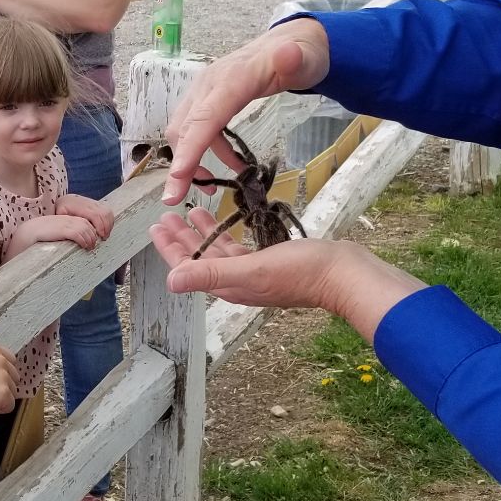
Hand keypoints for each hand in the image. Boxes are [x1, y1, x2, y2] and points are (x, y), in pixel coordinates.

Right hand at [19, 213, 101, 250]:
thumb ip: (66, 232)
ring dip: (90, 239)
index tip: (93, 240)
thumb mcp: (56, 230)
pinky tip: (83, 246)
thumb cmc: (41, 234)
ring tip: (90, 247)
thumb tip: (75, 241)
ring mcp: (65, 223)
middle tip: (94, 246)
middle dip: (93, 236)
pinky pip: (78, 234)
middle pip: (88, 225)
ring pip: (85, 230)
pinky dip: (83, 240)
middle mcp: (68, 219)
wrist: (29, 232)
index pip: (85, 222)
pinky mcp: (62, 230)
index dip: (92, 231)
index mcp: (67, 217)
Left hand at [54, 194, 114, 239]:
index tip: (100, 235)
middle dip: (106, 227)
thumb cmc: (62, 209)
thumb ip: (67, 220)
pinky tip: (107, 228)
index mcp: (80, 206)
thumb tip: (75, 228)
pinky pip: (108, 210)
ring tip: (106, 234)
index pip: (95, 215)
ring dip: (109, 224)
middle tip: (104, 237)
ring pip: (107, 212)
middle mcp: (89, 203)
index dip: (100, 225)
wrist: (65, 200)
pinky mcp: (98, 204)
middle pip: (104, 214)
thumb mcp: (60, 214)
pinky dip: (110, 220)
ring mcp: (95, 203)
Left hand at [150, 206, 424, 340]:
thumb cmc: (300, 272)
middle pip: (201, 259)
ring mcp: (257, 273)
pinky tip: (228, 222)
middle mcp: (240, 282)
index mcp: (230, 286)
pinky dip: (229, 234)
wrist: (344, 274)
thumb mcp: (251, 270)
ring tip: (192, 214)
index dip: (170, 249)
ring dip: (204, 234)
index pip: (189, 267)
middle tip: (167, 216)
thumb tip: (170, 281)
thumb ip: (210, 274)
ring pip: (221, 252)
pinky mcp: (273, 262)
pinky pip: (241, 248)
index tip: (156, 226)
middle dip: (182, 239)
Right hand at [163, 19, 330, 205]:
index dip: (191, 149)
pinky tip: (229, 165)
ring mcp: (205, 91)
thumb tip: (287, 54)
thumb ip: (295, 59)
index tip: (178, 178)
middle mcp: (209, 84)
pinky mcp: (206, 98)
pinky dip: (204, 150)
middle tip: (177, 199)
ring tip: (212, 187)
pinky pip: (195, 128)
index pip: (205, 117)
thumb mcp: (306, 58)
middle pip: (185, 127)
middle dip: (180, 164)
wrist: (293, 42)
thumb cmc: (300, 56)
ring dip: (190, 159)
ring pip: (184, 130)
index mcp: (231, 78)